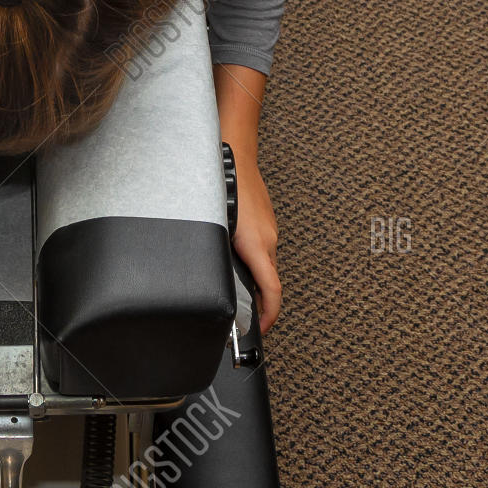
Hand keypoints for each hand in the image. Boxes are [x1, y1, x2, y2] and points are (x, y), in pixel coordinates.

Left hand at [231, 161, 280, 335]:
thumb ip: (219, 254)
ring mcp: (270, 230)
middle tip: (243, 314)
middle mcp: (268, 239)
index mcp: (257, 245)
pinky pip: (262, 248)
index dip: (269, 316)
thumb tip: (215, 274)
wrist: (235, 158)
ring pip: (264, 263)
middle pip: (269, 279)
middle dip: (258, 300)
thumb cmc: (224, 187)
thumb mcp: (216, 227)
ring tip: (235, 286)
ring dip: (253, 277)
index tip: (260, 329)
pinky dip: (253, 259)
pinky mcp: (266, 222)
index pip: (272, 290)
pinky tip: (235, 254)